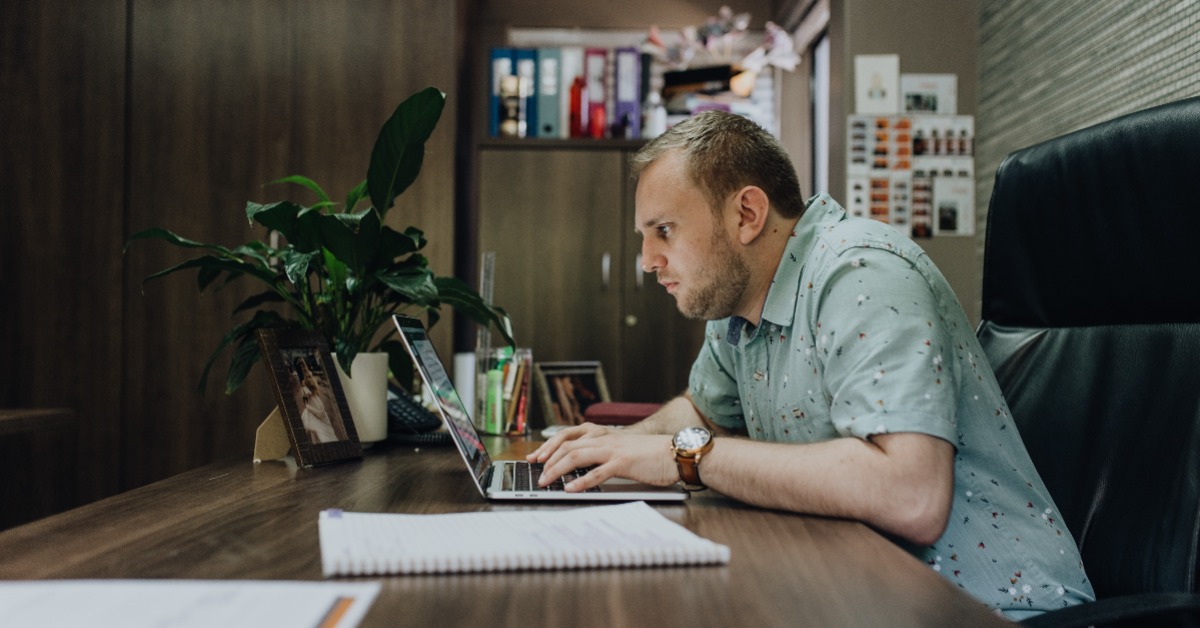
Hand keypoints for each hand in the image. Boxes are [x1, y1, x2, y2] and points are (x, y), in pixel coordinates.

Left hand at [527, 423, 677, 491]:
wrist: (676, 452)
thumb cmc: (651, 454)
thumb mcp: (622, 449)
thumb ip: (603, 454)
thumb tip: (581, 467)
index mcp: (603, 434)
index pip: (568, 435)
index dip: (549, 445)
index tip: (535, 457)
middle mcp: (605, 438)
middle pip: (567, 445)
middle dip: (547, 459)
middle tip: (535, 472)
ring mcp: (614, 449)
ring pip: (577, 456)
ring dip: (557, 469)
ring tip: (546, 481)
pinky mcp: (623, 463)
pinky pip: (597, 472)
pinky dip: (580, 481)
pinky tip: (570, 489)